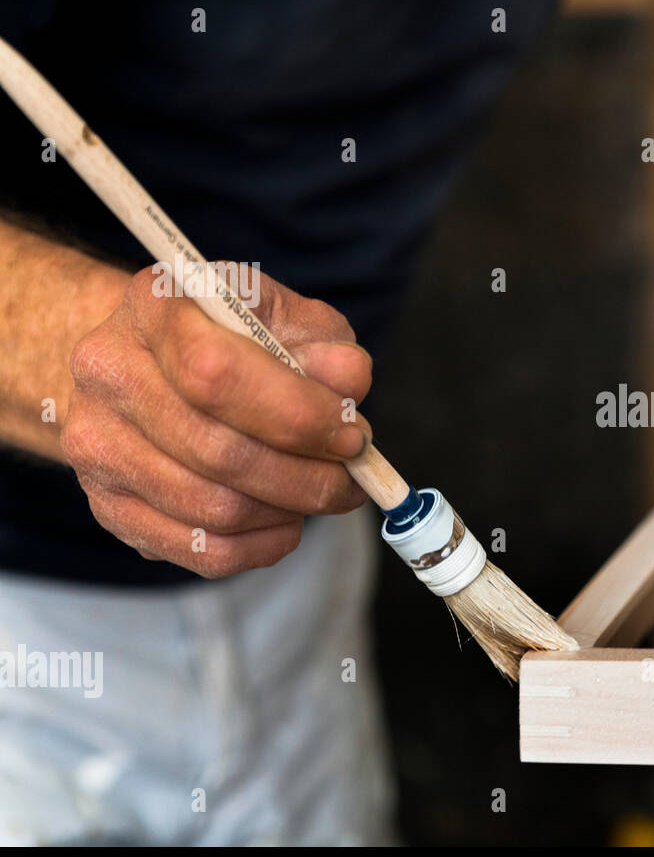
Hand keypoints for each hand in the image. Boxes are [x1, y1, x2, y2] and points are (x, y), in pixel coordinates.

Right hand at [61, 265, 371, 577]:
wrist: (151, 365)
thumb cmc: (235, 338)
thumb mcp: (287, 318)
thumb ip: (325, 343)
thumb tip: (348, 379)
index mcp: (154, 306)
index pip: (216, 373)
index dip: (296, 415)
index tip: (351, 435)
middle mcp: (110, 373)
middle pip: (218, 451)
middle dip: (308, 476)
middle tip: (353, 477)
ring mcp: (97, 446)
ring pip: (214, 509)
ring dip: (289, 510)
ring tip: (323, 492)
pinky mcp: (110, 506)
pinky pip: (201, 551)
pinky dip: (262, 546)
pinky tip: (288, 521)